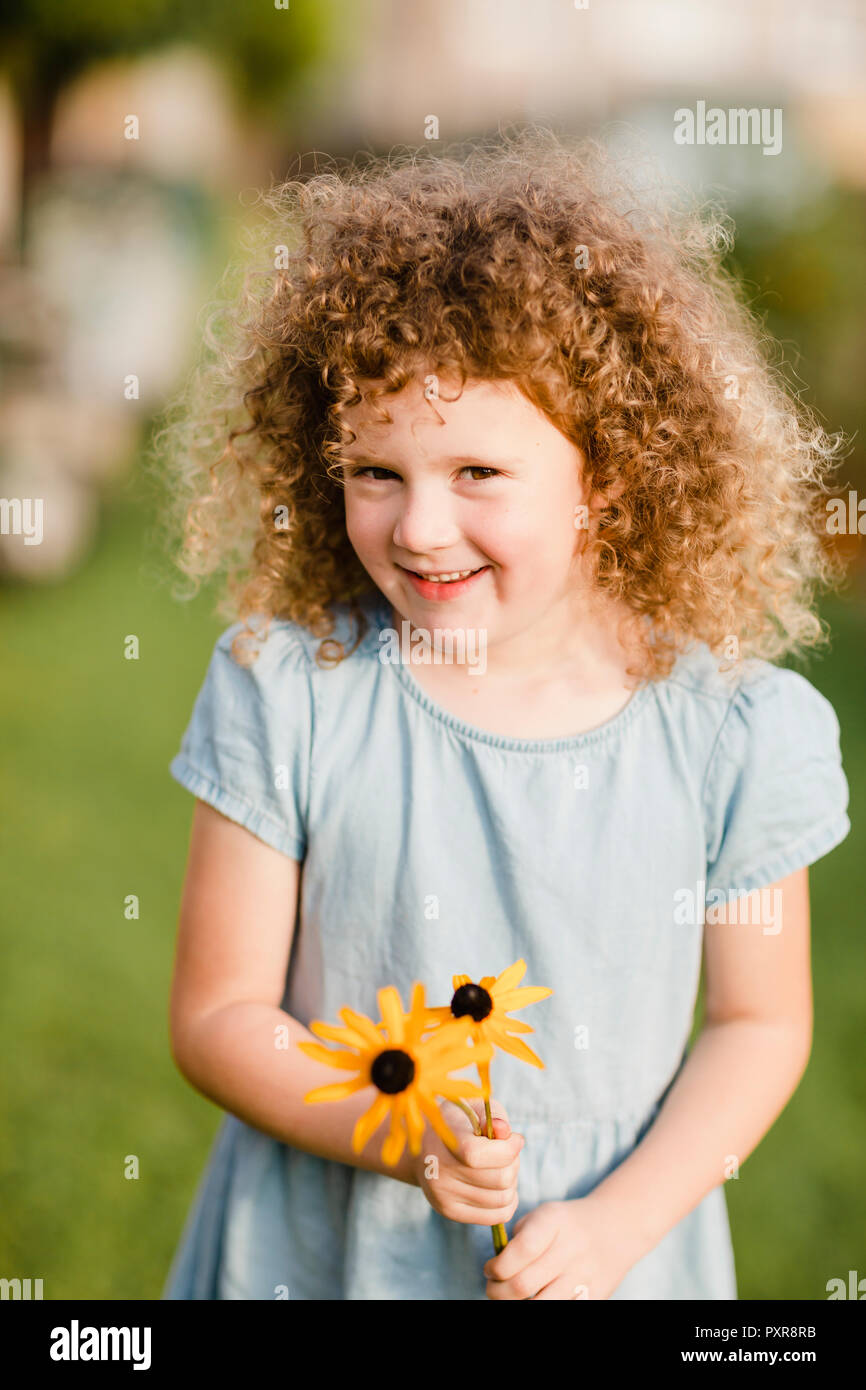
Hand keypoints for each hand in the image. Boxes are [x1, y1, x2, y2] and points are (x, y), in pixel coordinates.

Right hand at [411, 1097, 523, 1226]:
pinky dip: (508, 1202)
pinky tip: (501, 1187)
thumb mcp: (475, 1107)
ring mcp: (443, 1196)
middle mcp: (439, 1172)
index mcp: (444, 1141)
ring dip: (512, 1183)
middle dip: (514, 1164)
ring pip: (502, 1199)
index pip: (480, 1155)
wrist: (423, 1146)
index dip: (508, 1149)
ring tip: (502, 1168)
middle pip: (499, 1179)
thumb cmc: (457, 1122)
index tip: (516, 1139)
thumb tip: (505, 1133)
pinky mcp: (450, 1212)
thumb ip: (494, 1117)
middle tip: (508, 1154)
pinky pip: (496, 1216)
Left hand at [483, 1195, 630, 1298]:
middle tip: (493, 1288)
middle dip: (498, 1291)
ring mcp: (585, 1276)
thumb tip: (496, 1267)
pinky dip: (540, 1308)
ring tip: (509, 1298)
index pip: (520, 1251)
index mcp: (554, 1222)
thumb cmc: (567, 1223)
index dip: (497, 1266)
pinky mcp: (595, 1296)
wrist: (615, 1228)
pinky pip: (561, 1310)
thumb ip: (518, 1237)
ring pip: (540, 1305)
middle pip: (523, 1284)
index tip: (489, 1269)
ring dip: (515, 1305)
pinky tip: (533, 1300)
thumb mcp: (543, 1215)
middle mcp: (571, 1249)